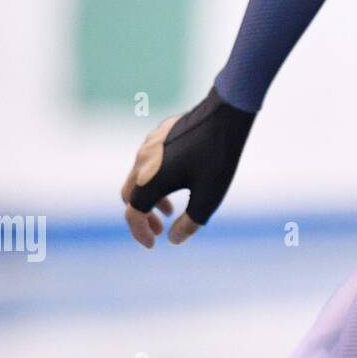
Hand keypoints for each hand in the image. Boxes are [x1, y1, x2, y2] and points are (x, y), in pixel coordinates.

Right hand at [120, 88, 255, 247]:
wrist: (226, 113)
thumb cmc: (218, 156)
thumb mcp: (209, 196)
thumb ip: (190, 222)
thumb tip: (173, 240)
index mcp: (150, 180)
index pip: (133, 213)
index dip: (139, 232)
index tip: (153, 244)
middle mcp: (142, 162)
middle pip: (130, 196)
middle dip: (142, 216)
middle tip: (160, 228)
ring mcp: (149, 145)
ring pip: (139, 177)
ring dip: (150, 197)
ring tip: (171, 209)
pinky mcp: (159, 134)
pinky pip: (148, 161)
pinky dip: (156, 178)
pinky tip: (178, 180)